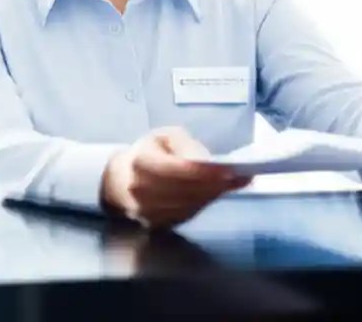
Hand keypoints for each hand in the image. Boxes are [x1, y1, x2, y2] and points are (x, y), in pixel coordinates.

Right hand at [101, 126, 250, 228]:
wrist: (123, 180)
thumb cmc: (150, 153)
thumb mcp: (166, 137)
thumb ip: (186, 145)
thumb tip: (205, 160)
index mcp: (140, 163)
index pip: (173, 170)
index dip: (201, 171)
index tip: (226, 169)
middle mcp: (141, 191)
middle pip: (184, 190)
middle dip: (213, 184)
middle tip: (239, 176)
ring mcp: (148, 211)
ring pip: (188, 205)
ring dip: (212, 194)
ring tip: (233, 181)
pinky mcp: (158, 223)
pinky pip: (187, 214)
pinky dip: (205, 202)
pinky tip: (218, 191)